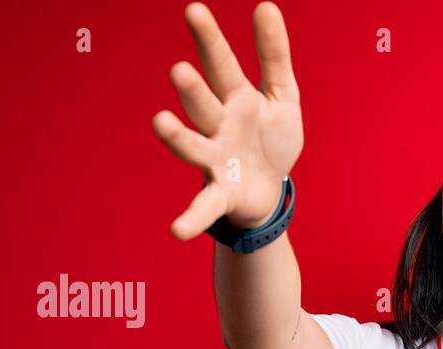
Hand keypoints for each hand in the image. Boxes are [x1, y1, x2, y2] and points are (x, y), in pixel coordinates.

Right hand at [151, 2, 302, 235]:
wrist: (270, 191)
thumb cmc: (270, 138)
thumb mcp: (282, 95)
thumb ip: (274, 54)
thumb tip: (266, 5)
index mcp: (236, 99)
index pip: (222, 65)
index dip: (210, 40)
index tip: (194, 10)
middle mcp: (218, 126)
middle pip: (203, 104)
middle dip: (192, 89)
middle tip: (180, 70)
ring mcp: (216, 160)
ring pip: (193, 146)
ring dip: (177, 137)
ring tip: (160, 123)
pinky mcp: (222, 194)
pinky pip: (203, 206)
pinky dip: (190, 219)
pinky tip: (175, 231)